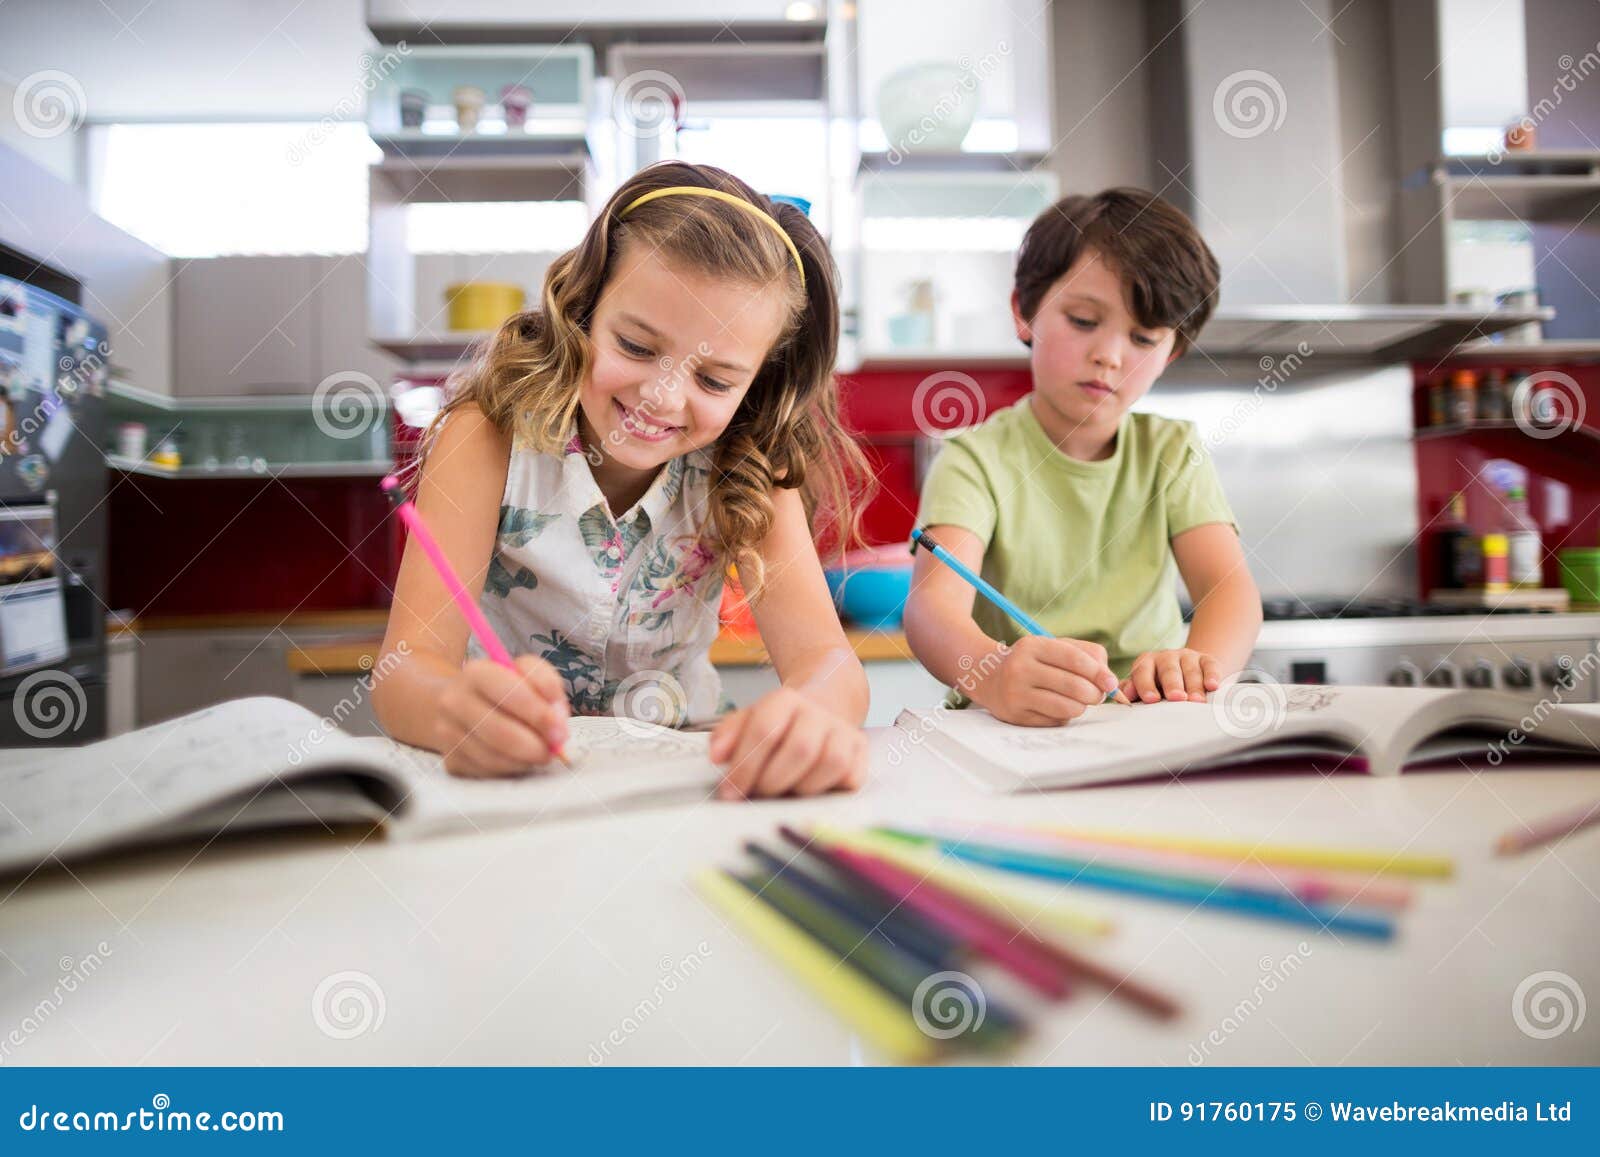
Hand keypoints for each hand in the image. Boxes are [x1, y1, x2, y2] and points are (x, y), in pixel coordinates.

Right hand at [434, 656, 570, 776]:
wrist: (458, 705)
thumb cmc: (503, 689)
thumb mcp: (525, 673)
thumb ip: (547, 686)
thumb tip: (557, 722)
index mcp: (477, 672)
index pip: (511, 692)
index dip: (539, 714)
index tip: (560, 728)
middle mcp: (455, 701)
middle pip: (499, 732)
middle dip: (535, 745)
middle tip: (554, 749)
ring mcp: (447, 733)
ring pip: (494, 756)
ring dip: (525, 760)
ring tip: (540, 753)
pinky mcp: (451, 759)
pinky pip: (487, 771)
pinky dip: (511, 768)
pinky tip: (519, 759)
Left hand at [708, 687, 867, 799]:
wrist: (824, 705)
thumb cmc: (780, 724)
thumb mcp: (748, 721)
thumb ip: (727, 736)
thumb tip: (716, 756)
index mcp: (786, 700)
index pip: (765, 731)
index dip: (745, 765)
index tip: (730, 792)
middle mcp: (819, 713)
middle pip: (800, 749)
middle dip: (772, 781)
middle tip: (757, 793)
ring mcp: (844, 732)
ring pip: (830, 763)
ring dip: (802, 787)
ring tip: (785, 791)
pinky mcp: (861, 753)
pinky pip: (850, 778)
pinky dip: (828, 790)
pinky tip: (810, 790)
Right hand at [969, 636, 1119, 725]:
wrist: (990, 678)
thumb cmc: (1033, 662)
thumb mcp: (1054, 647)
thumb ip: (1087, 655)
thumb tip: (1109, 682)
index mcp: (1032, 646)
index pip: (1075, 659)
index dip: (1098, 673)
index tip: (1110, 683)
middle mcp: (1020, 668)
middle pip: (1074, 686)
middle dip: (1094, 694)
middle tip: (1097, 696)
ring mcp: (1016, 694)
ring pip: (1067, 707)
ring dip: (1081, 707)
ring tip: (1078, 702)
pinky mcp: (1016, 715)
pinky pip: (1056, 721)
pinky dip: (1064, 716)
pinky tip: (1057, 708)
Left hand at [1119, 648, 1220, 703]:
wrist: (1186, 673)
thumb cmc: (1160, 686)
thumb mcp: (1145, 687)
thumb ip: (1132, 690)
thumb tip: (1124, 695)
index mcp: (1146, 663)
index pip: (1143, 672)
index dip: (1146, 685)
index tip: (1151, 699)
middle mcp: (1166, 657)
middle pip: (1168, 670)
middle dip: (1172, 684)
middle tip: (1176, 698)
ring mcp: (1187, 657)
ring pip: (1190, 670)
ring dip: (1194, 686)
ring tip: (1196, 700)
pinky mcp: (1206, 660)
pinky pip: (1210, 665)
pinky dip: (1212, 675)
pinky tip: (1213, 685)